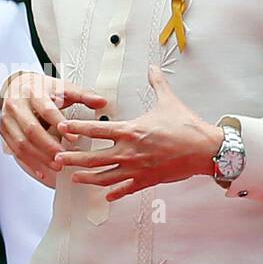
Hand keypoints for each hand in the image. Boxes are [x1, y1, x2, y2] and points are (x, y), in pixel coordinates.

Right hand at [0, 71, 106, 185]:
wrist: (16, 86)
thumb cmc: (42, 89)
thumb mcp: (62, 87)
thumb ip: (83, 95)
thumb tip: (102, 102)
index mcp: (33, 91)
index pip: (45, 109)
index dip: (59, 123)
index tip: (73, 137)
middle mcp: (16, 105)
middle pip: (31, 129)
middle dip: (48, 146)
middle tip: (64, 158)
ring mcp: (7, 119)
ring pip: (21, 143)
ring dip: (40, 158)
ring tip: (57, 167)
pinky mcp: (4, 131)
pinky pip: (16, 152)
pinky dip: (30, 163)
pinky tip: (43, 172)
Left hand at [53, 65, 220, 201]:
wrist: (205, 149)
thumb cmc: (186, 126)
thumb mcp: (169, 101)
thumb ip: (156, 83)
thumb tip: (152, 67)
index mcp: (130, 131)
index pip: (96, 129)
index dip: (77, 128)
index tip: (62, 127)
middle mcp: (129, 152)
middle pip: (93, 158)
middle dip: (73, 158)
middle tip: (57, 158)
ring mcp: (137, 169)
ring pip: (105, 177)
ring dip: (88, 178)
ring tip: (74, 178)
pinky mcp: (147, 181)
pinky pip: (126, 189)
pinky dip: (115, 193)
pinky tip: (106, 196)